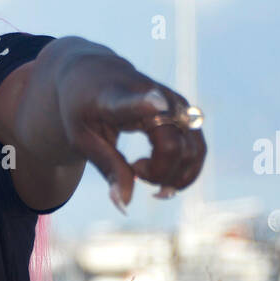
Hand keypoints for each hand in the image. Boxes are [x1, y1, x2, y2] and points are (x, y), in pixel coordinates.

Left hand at [57, 52, 206, 210]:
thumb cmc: (82, 109)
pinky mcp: (185, 111)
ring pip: (193, 149)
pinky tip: (161, 176)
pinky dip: (184, 170)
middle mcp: (153, 94)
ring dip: (176, 176)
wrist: (93, 76)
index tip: (156, 103)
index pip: (133, 101)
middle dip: (159, 174)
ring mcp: (174, 102)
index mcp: (115, 98)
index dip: (145, 104)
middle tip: (134, 173)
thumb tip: (125, 204)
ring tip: (146, 178)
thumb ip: (107, 168)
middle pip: (173, 144)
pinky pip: (198, 148)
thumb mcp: (81, 140)